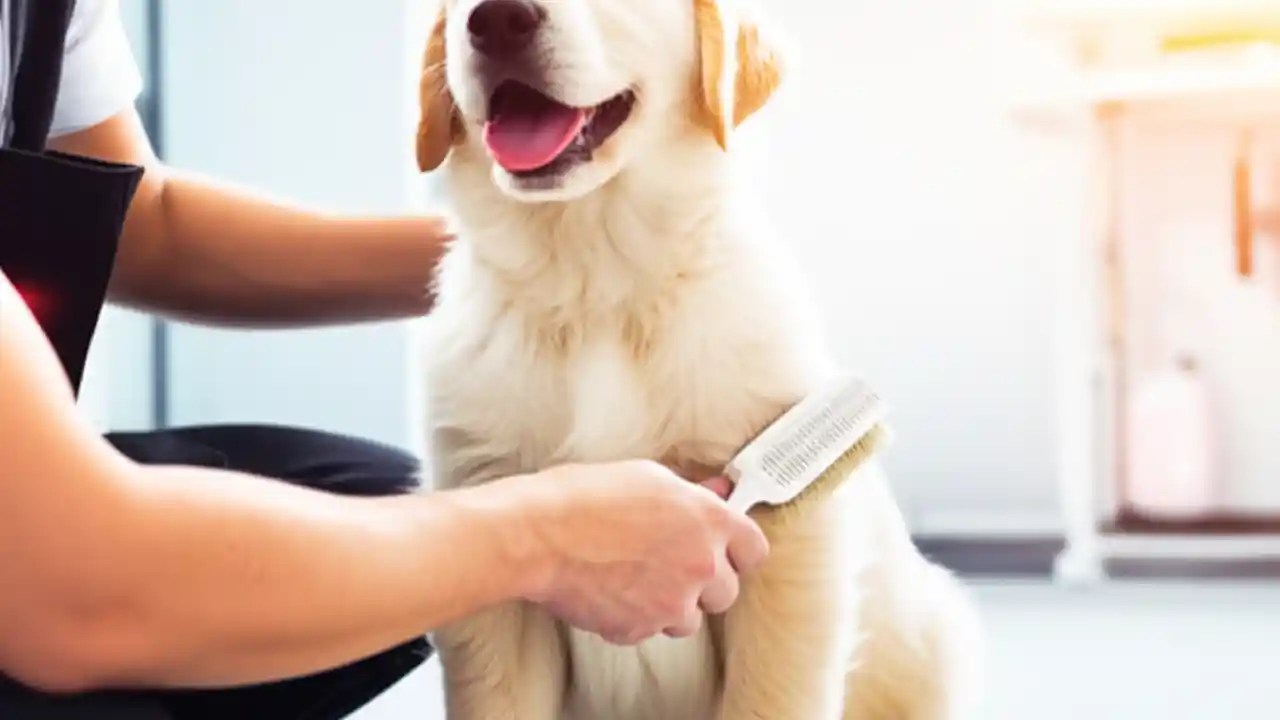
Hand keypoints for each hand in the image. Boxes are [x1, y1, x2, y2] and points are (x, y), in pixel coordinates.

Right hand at [510, 461, 768, 645]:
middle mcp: (700, 565)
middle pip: (727, 592)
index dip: (738, 550)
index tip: (727, 550)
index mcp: (708, 521)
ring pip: (690, 618)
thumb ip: (691, 493)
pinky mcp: (640, 629)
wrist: (539, 535)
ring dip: (671, 604)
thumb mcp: (648, 477)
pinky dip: (636, 616)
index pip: (755, 549)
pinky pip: (650, 630)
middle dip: (704, 582)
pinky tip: (613, 589)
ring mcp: (672, 602)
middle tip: (672, 563)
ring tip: (637, 577)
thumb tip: (717, 492)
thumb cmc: (585, 497)